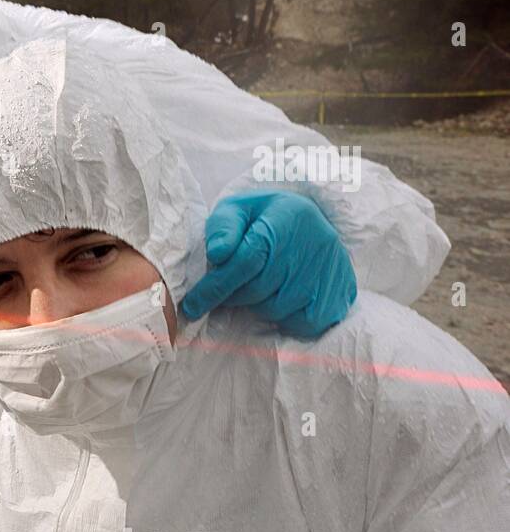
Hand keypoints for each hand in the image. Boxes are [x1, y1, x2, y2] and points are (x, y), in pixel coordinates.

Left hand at [180, 191, 356, 337]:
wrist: (309, 222)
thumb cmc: (263, 218)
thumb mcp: (237, 209)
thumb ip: (222, 227)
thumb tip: (218, 253)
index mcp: (286, 218)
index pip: (246, 261)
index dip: (214, 288)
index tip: (191, 307)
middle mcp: (313, 245)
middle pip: (258, 290)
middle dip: (233, 296)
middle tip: (226, 291)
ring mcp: (330, 273)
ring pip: (277, 309)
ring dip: (257, 306)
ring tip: (259, 287)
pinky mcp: (340, 295)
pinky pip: (303, 322)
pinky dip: (285, 318)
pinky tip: (281, 299)